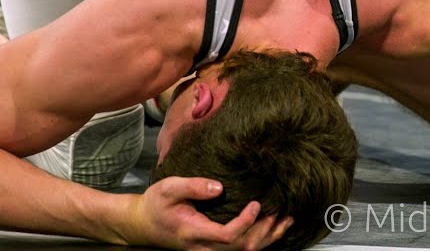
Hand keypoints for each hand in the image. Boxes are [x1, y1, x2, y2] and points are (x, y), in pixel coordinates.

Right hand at [128, 176, 292, 249]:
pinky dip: (260, 240)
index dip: (245, 223)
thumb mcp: (169, 188)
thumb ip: (193, 186)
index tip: (256, 204)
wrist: (143, 224)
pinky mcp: (213, 249)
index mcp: (193, 232)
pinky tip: (273, 227)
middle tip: (280, 210)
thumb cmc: (156, 204)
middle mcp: (203, 247)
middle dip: (263, 231)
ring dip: (267, 238)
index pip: (226, 236)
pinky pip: (240, 250)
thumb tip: (219, 187)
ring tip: (286, 219)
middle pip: (241, 248)